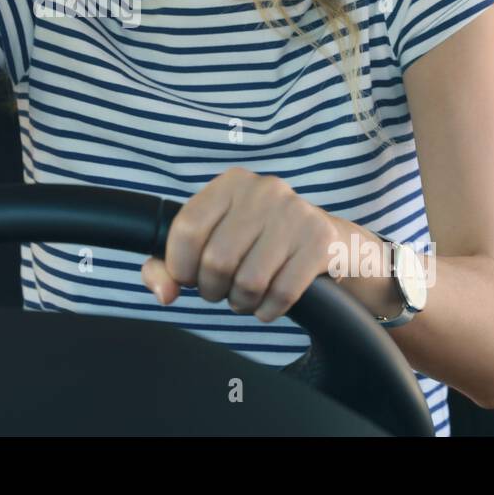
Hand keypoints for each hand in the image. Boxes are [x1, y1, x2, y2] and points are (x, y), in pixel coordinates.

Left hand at [140, 167, 337, 321]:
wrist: (329, 242)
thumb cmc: (259, 243)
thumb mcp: (214, 241)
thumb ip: (170, 265)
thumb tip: (164, 293)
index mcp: (230, 183)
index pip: (187, 228)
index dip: (180, 265)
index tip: (189, 278)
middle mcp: (263, 190)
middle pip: (217, 260)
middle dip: (213, 289)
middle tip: (222, 291)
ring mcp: (295, 213)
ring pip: (249, 281)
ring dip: (241, 303)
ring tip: (245, 297)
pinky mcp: (319, 241)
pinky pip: (282, 293)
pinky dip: (268, 310)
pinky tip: (268, 304)